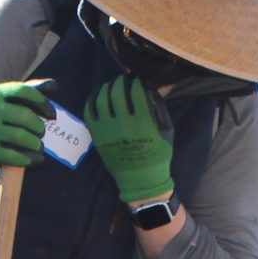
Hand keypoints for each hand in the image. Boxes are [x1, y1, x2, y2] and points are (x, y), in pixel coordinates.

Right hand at [0, 81, 53, 181]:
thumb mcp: (8, 104)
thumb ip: (31, 92)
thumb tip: (54, 86)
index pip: (24, 91)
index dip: (43, 103)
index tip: (52, 115)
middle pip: (26, 116)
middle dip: (39, 127)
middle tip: (41, 133)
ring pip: (22, 137)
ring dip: (36, 144)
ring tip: (38, 146)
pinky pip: (14, 156)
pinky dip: (30, 159)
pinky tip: (36, 160)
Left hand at [85, 75, 175, 204]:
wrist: (140, 180)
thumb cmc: (158, 155)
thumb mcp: (167, 131)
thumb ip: (159, 107)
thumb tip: (149, 87)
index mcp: (143, 123)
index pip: (136, 91)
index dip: (136, 81)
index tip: (137, 78)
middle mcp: (123, 125)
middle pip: (116, 92)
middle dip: (121, 81)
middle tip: (124, 79)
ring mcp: (107, 130)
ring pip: (101, 98)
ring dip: (106, 87)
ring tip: (112, 85)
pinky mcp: (97, 136)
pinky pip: (89, 111)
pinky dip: (92, 98)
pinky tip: (98, 93)